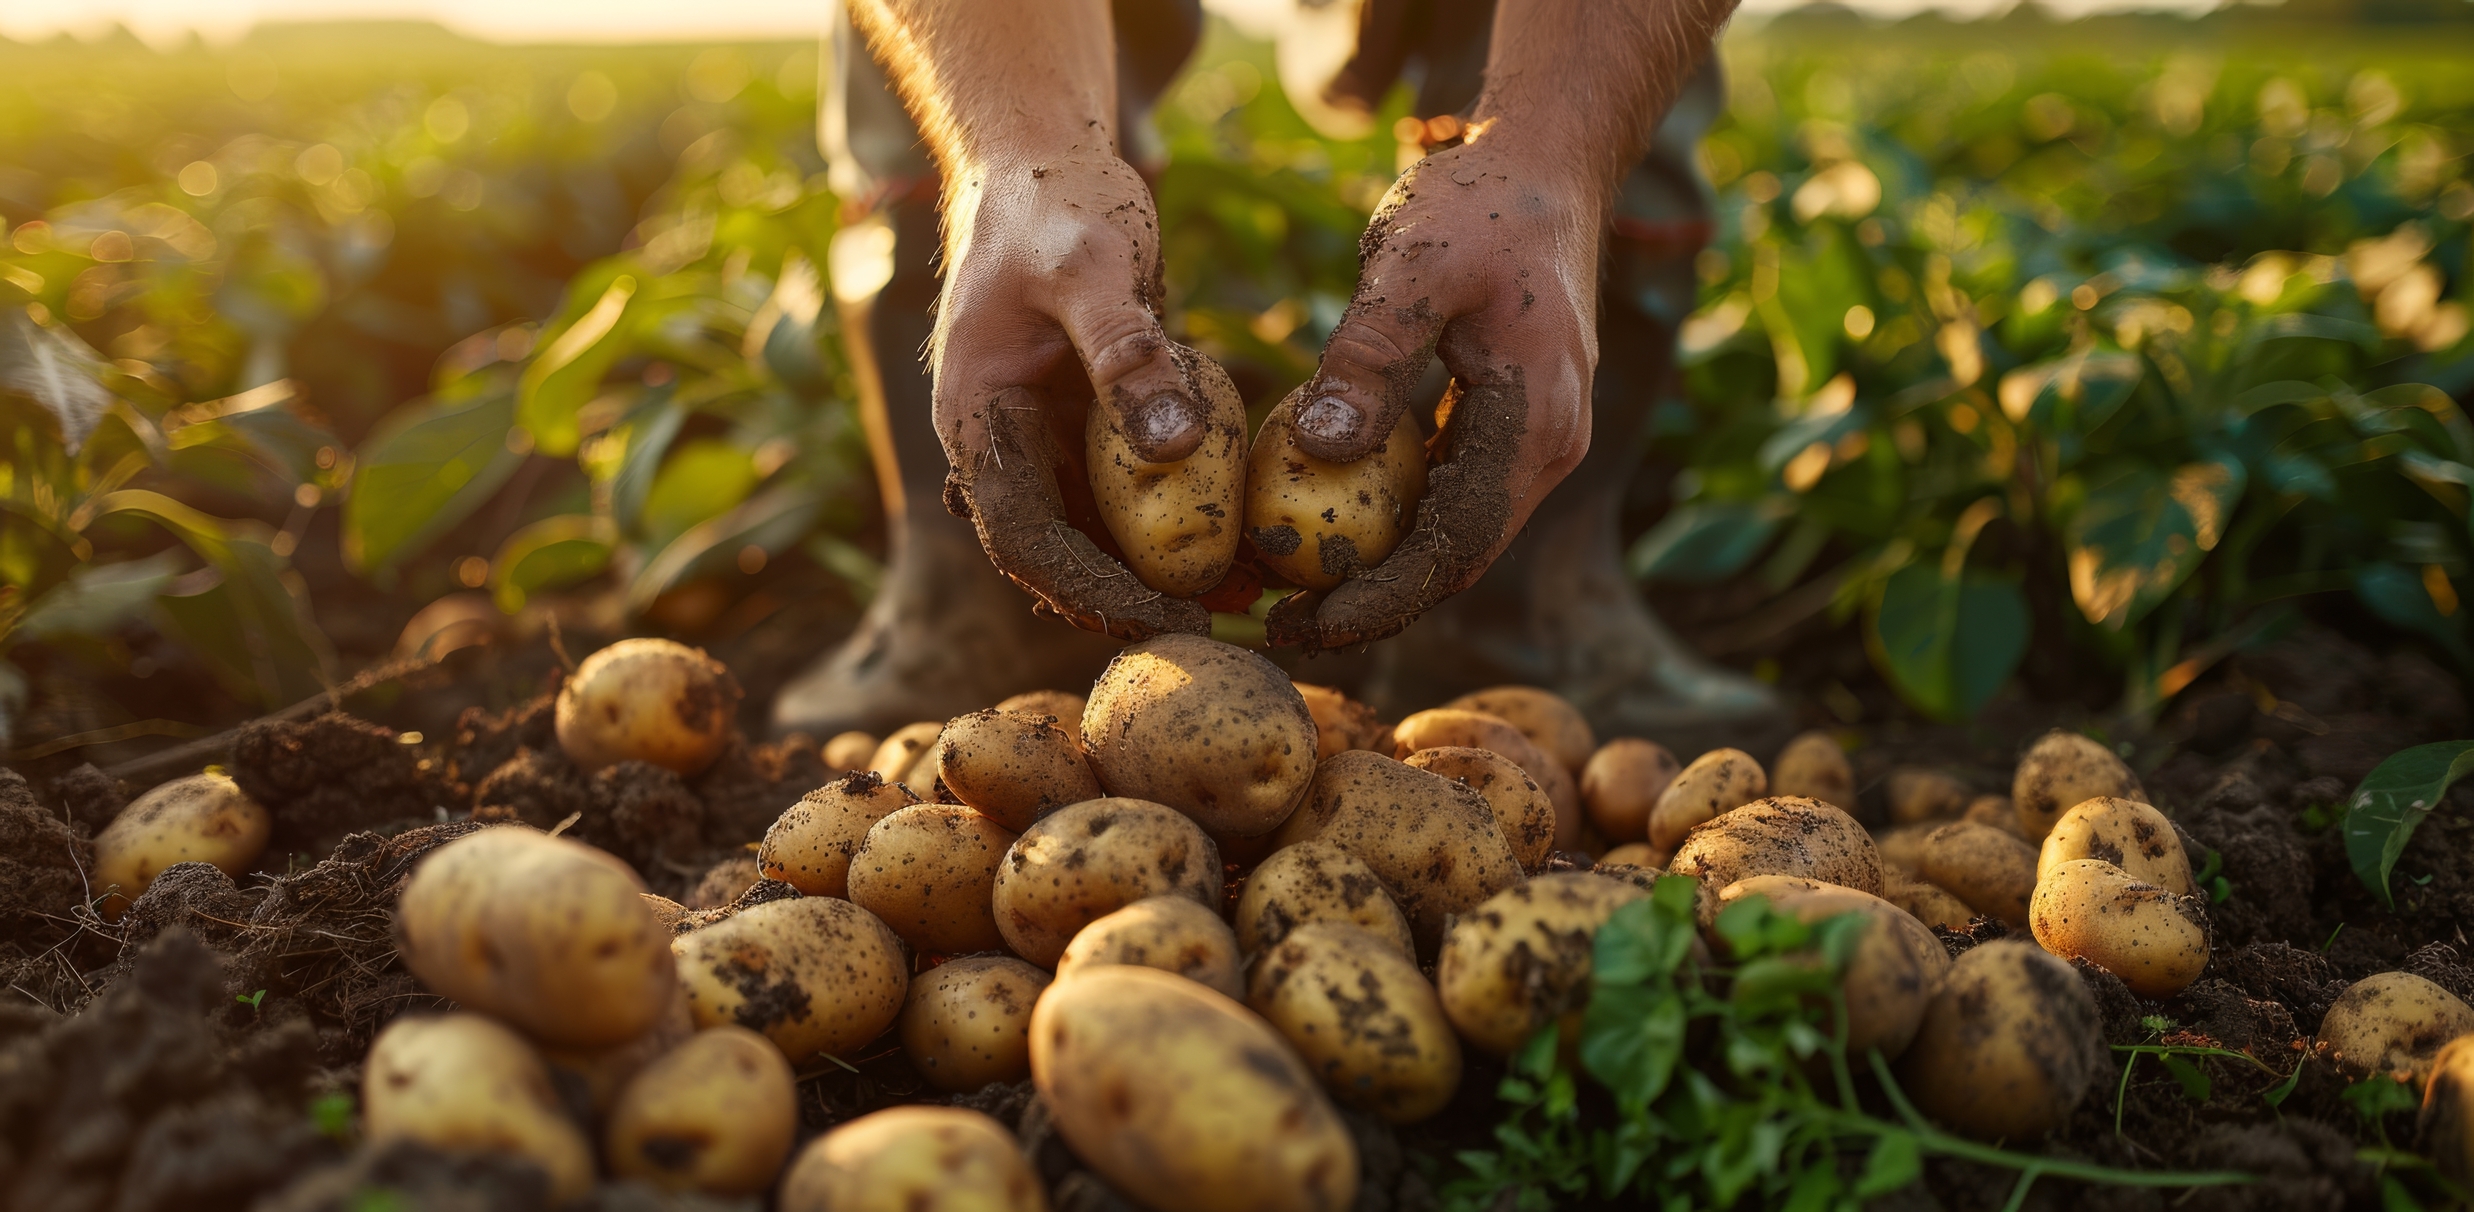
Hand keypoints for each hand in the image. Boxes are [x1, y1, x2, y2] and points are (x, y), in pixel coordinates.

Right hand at [931, 153, 1214, 639]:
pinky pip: (1132, 491)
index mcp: (976, 419)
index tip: (1161, 615)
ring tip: (1240, 601)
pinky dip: (1178, 520)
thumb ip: (1127, 354)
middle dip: (1128, 598)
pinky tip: (1241, 544)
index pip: (1020, 535)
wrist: (1047, 162)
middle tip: (1212, 628)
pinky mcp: (1090, 425)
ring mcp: (1045, 438)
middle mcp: (1004, 443)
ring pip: (1097, 531)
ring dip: (1157, 570)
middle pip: (1057, 552)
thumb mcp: (1092, 267)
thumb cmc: (1057, 204)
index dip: (1086, 587)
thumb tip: (1175, 448)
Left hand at [1267, 136, 1603, 648]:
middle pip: (1458, 560)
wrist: (1545, 161)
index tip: (1300, 623)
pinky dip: (1393, 521)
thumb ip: (1369, 356)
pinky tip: (1326, 526)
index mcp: (1537, 424)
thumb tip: (1316, 449)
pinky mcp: (1510, 423)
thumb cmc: (1480, 202)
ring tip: (1290, 591)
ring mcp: (1533, 439)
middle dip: (1373, 603)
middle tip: (1279, 625)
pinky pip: (1448, 494)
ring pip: (1454, 535)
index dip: (1379, 600)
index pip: (1456, 548)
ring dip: (1380, 569)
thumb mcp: (1413, 265)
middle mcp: (1547, 448)